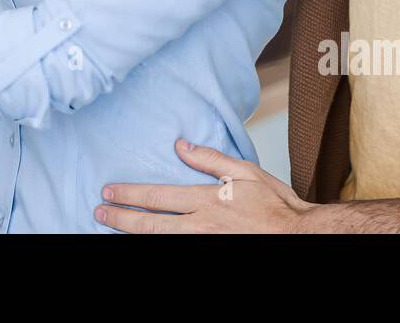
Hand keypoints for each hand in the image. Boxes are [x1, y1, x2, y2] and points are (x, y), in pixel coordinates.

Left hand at [95, 139, 312, 232]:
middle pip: (151, 224)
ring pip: (160, 241)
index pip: (158, 197)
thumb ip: (210, 159)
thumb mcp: (245, 172)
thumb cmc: (276, 206)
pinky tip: (146, 241)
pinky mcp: (211, 253)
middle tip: (99, 212)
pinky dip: (159, 245)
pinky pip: (178, 250)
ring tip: (113, 227)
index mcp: (207, 201)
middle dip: (121, 218)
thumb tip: (181, 146)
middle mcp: (201, 226)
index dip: (130, 194)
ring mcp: (204, 244)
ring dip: (134, 234)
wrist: (300, 236)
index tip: (109, 191)